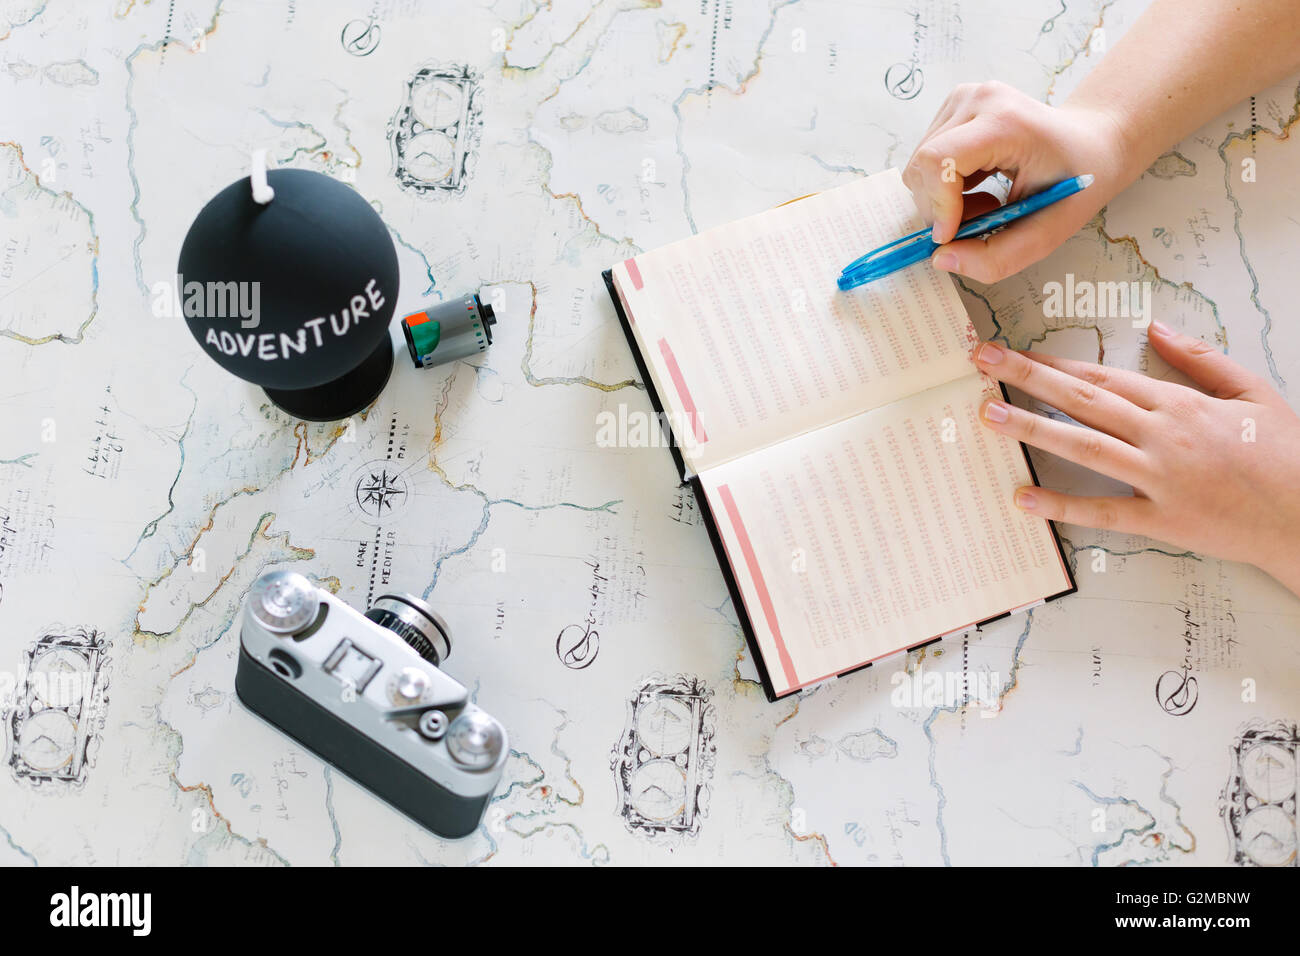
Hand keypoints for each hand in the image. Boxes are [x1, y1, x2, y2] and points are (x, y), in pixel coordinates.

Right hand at [902, 81, 1128, 283]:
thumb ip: (996, 258)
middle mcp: (978, 99)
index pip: (939, 160)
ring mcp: (963, 97)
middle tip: (981, 220)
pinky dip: (944, 186)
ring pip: (919, 166)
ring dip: (943, 200)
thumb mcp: (1047, 232)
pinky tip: (978, 185)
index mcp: (1006, 121)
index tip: (951, 237)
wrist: (1093, 140)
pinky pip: (927, 159)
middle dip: (940, 209)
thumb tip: (941, 259)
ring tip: (985, 202)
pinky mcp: (954, 106)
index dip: (937, 206)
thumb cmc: (1076, 181)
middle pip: (922, 166)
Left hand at [971, 322, 1299, 596]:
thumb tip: (1156, 328)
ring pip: (1085, 446)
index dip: (1054, 362)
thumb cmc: (1285, 454)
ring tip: (990, 414)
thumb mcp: (1252, 392)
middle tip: (982, 362)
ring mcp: (1160, 478)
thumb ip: (1201, 359)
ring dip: (1034, 428)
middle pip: (1083, 400)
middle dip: (1028, 378)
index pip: (1103, 377)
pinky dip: (1062, 505)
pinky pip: (1104, 511)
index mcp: (1180, 403)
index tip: (1016, 351)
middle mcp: (1163, 435)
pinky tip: (1024, 497)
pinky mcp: (1163, 520)